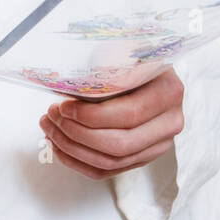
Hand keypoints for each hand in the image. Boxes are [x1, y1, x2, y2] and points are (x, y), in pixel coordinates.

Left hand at [38, 68, 183, 178]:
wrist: (148, 66)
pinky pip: (109, 171)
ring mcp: (159, 144)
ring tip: (50, 129)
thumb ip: (106, 65)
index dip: (91, 116)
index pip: (128, 114)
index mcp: (169, 91)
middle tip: (51, 117)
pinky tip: (59, 147)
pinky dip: (79, 162)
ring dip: (74, 149)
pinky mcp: (144, 157)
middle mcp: (170, 122)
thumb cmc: (132, 54)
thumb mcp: (124, 49)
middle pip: (120, 144)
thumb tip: (69, 86)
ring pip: (112, 161)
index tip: (63, 106)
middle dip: (78, 134)